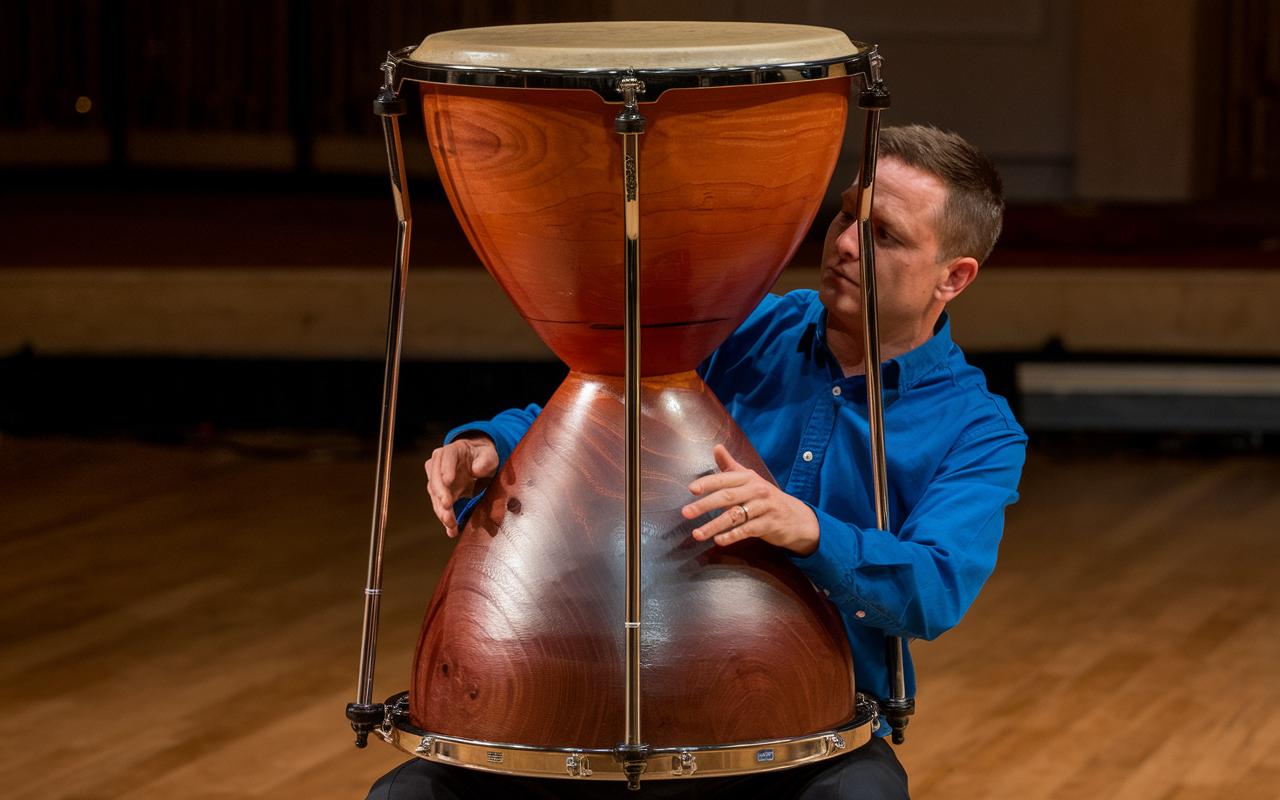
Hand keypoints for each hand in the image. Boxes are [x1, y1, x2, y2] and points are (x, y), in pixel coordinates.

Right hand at [424, 435, 498, 537]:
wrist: (478, 463)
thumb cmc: (483, 456)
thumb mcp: (489, 456)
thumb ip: (485, 461)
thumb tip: (476, 470)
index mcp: (451, 451)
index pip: (445, 457)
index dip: (445, 469)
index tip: (448, 481)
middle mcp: (439, 464)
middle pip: (436, 479)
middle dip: (441, 494)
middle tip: (447, 507)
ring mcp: (437, 479)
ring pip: (435, 495)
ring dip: (442, 511)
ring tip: (450, 523)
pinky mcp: (441, 494)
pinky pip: (441, 506)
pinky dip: (446, 518)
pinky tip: (451, 529)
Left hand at [681, 444, 819, 555]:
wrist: (797, 517)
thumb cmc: (766, 498)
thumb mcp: (750, 479)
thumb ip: (730, 465)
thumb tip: (716, 447)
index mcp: (749, 478)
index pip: (725, 479)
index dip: (707, 483)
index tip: (691, 489)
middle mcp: (757, 490)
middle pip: (727, 497)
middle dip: (704, 505)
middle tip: (686, 513)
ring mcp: (764, 507)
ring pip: (735, 516)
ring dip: (714, 525)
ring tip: (697, 534)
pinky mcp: (769, 524)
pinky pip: (747, 530)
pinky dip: (732, 536)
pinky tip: (719, 541)